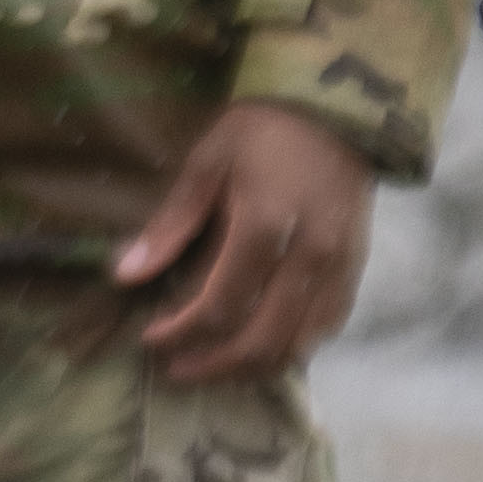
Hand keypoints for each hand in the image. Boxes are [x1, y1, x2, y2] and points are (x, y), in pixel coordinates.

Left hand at [111, 101, 375, 381]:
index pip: (220, 305)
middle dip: (213, 366)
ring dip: (252, 368)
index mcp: (265, 225)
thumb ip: (171, 223)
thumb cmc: (263, 131)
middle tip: (178, 371)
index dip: (181, 333)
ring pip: (297, 345)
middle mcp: (308, 256)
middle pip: (260, 340)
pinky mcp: (356, 269)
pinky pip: (326, 328)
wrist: (337, 111)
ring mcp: (338, 267)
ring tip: (215, 368)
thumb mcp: (208, 161)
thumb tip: (126, 274)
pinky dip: (292, 348)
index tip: (151, 339)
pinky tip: (262, 349)